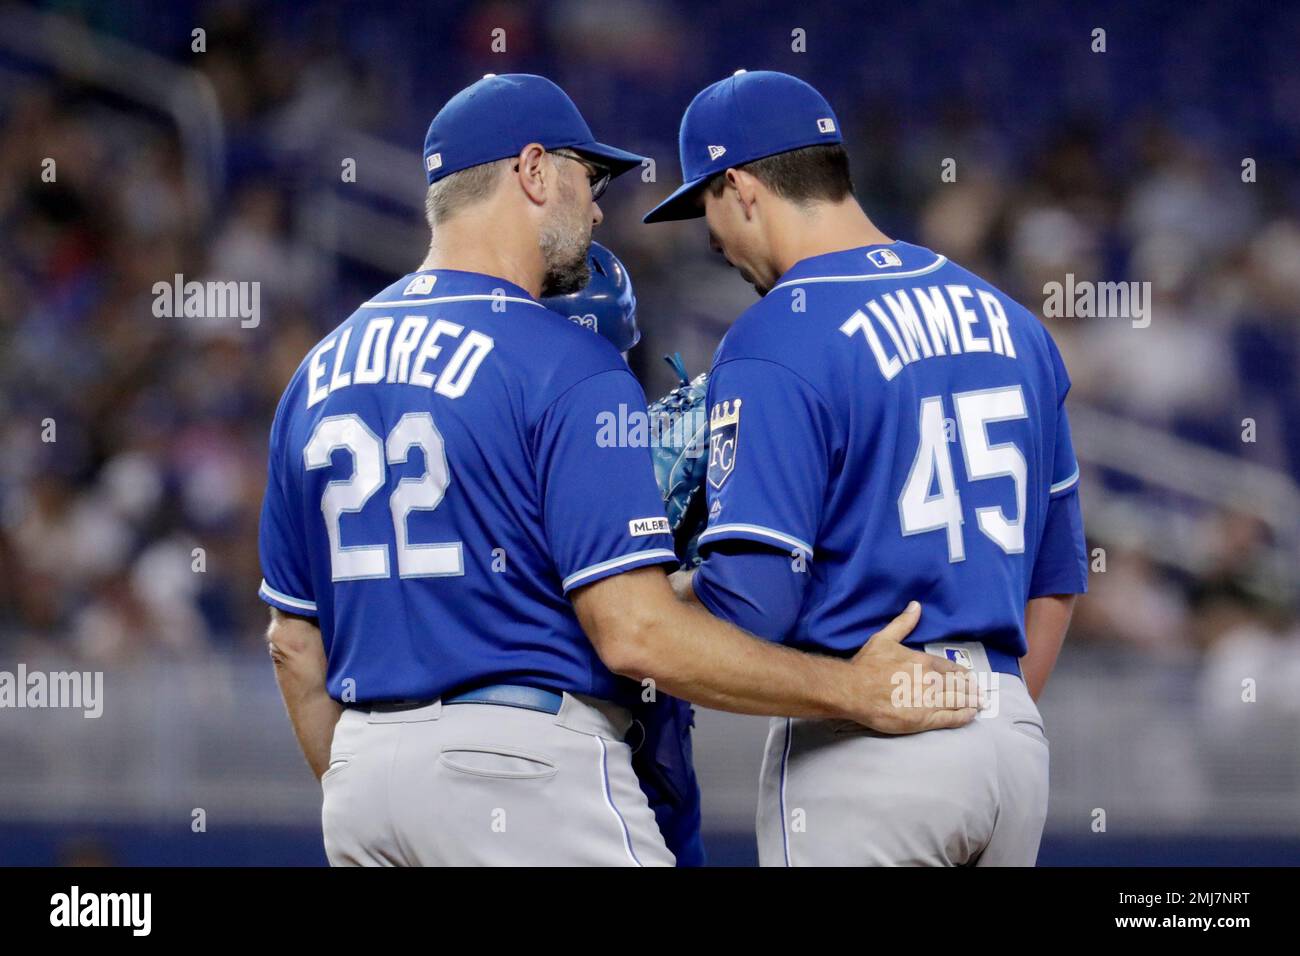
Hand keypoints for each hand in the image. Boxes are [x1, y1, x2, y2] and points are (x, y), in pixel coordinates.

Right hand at [846, 602, 980, 733]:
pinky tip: (970, 715)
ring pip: (957, 701)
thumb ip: (903, 623)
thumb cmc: (867, 665)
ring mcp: (928, 701)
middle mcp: (930, 680)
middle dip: (970, 689)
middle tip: (980, 693)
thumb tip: (916, 606)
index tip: (970, 677)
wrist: (853, 690)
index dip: (962, 673)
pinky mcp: (923, 719)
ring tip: (979, 703)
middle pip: (957, 685)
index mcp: (923, 661)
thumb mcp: (883, 638)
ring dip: (971, 702)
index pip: (950, 668)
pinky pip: (949, 718)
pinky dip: (963, 716)